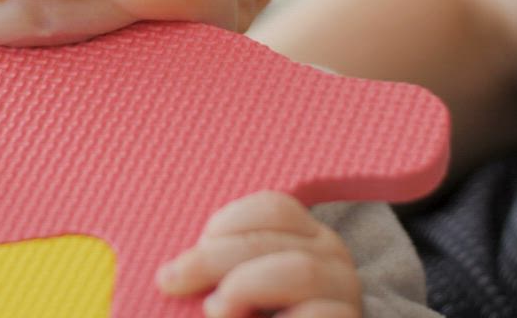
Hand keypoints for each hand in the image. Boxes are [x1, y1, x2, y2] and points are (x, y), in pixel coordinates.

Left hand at [157, 191, 361, 317]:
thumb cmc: (252, 316)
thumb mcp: (238, 288)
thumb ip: (219, 273)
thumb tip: (171, 272)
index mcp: (306, 238)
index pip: (273, 208)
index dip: (228, 221)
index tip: (196, 244)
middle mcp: (332, 258)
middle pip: (273, 238)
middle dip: (214, 257)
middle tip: (171, 281)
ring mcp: (345, 293)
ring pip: (301, 270)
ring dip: (246, 285)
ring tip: (215, 310)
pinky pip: (321, 314)